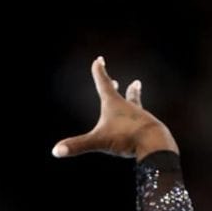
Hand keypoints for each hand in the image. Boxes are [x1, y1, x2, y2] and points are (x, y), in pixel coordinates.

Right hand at [51, 59, 177, 159]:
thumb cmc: (127, 138)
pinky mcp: (151, 130)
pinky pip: (143, 124)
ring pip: (136, 106)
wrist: (156, 144)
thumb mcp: (99, 142)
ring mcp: (141, 118)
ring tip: (135, 90)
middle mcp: (129, 108)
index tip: (99, 59)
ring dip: (133, 97)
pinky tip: (141, 129)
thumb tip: (55, 151)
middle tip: (117, 79)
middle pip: (123, 94)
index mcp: (114, 105)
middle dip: (117, 85)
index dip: (99, 72)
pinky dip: (139, 122)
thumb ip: (78, 146)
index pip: (103, 84)